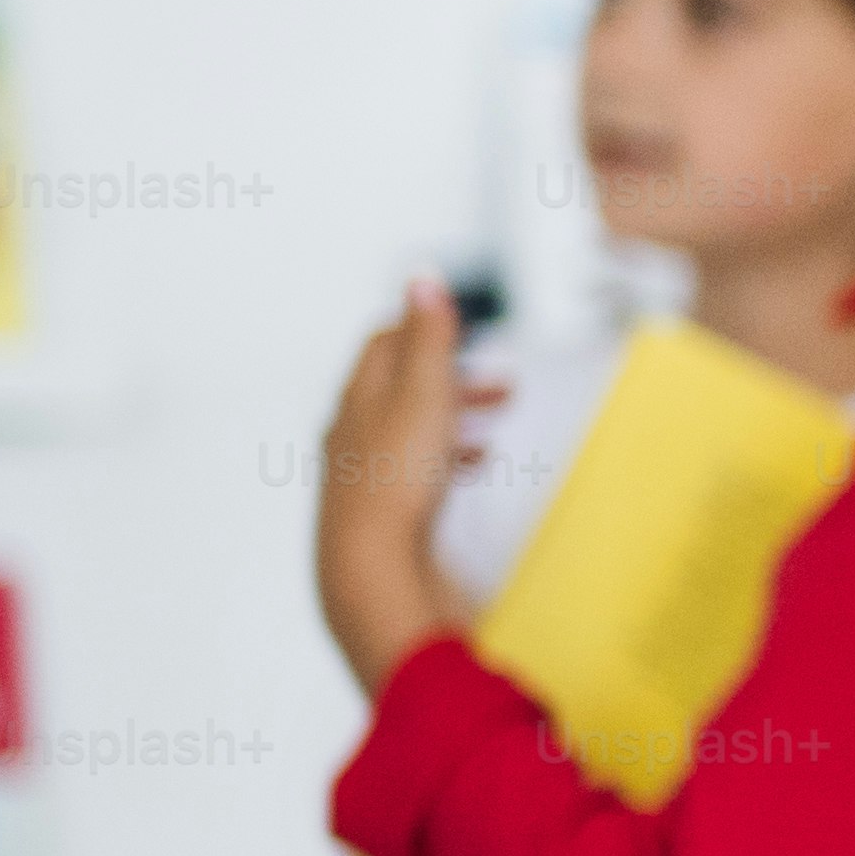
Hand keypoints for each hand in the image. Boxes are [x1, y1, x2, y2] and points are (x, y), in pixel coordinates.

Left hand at [315, 282, 476, 697]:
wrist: (374, 576)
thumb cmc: (396, 485)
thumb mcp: (423, 395)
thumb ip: (429, 339)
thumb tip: (422, 280)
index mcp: (356, 402)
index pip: (383, 347)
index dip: (424, 331)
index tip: (465, 330)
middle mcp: (351, 438)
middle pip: (398, 394)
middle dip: (450, 382)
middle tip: (503, 387)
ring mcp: (364, 482)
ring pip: (409, 438)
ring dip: (453, 425)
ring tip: (495, 434)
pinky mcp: (383, 521)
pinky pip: (415, 479)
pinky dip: (447, 465)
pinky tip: (471, 480)